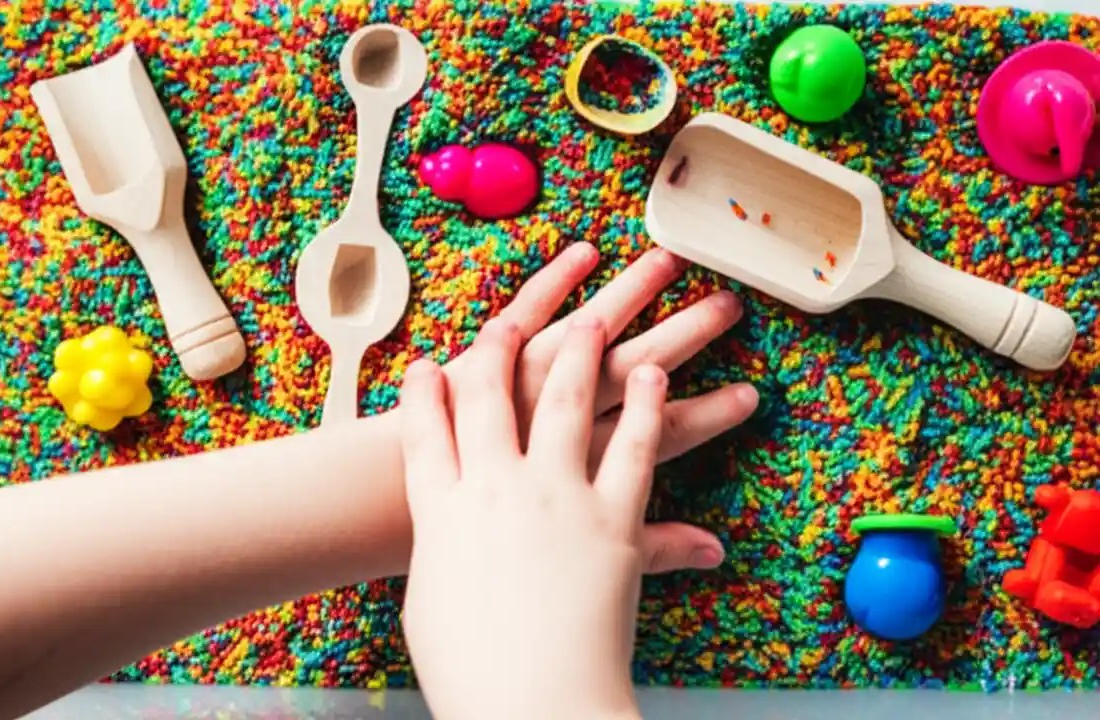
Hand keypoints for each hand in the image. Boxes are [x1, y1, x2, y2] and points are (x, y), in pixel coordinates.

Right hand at [402, 317, 663, 719]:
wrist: (531, 706)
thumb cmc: (474, 671)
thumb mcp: (434, 604)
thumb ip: (445, 552)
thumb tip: (451, 536)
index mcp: (441, 512)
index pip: (422, 431)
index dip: (421, 394)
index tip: (422, 368)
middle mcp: (493, 488)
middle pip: (488, 395)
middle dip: (495, 350)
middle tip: (503, 326)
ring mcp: (555, 497)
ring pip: (566, 400)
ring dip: (582, 352)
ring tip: (598, 320)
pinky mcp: (612, 520)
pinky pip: (635, 448)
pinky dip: (646, 407)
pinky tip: (655, 377)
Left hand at [444, 243, 756, 572]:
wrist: (381, 529)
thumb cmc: (476, 563)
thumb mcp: (572, 577)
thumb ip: (648, 552)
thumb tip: (711, 551)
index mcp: (581, 494)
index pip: (659, 447)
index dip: (706, 416)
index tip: (748, 394)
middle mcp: (556, 445)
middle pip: (631, 380)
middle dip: (684, 338)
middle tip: (726, 308)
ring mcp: (515, 402)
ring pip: (584, 343)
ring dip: (628, 297)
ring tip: (667, 262)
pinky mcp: (476, 369)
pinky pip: (521, 320)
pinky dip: (552, 286)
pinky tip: (585, 256)